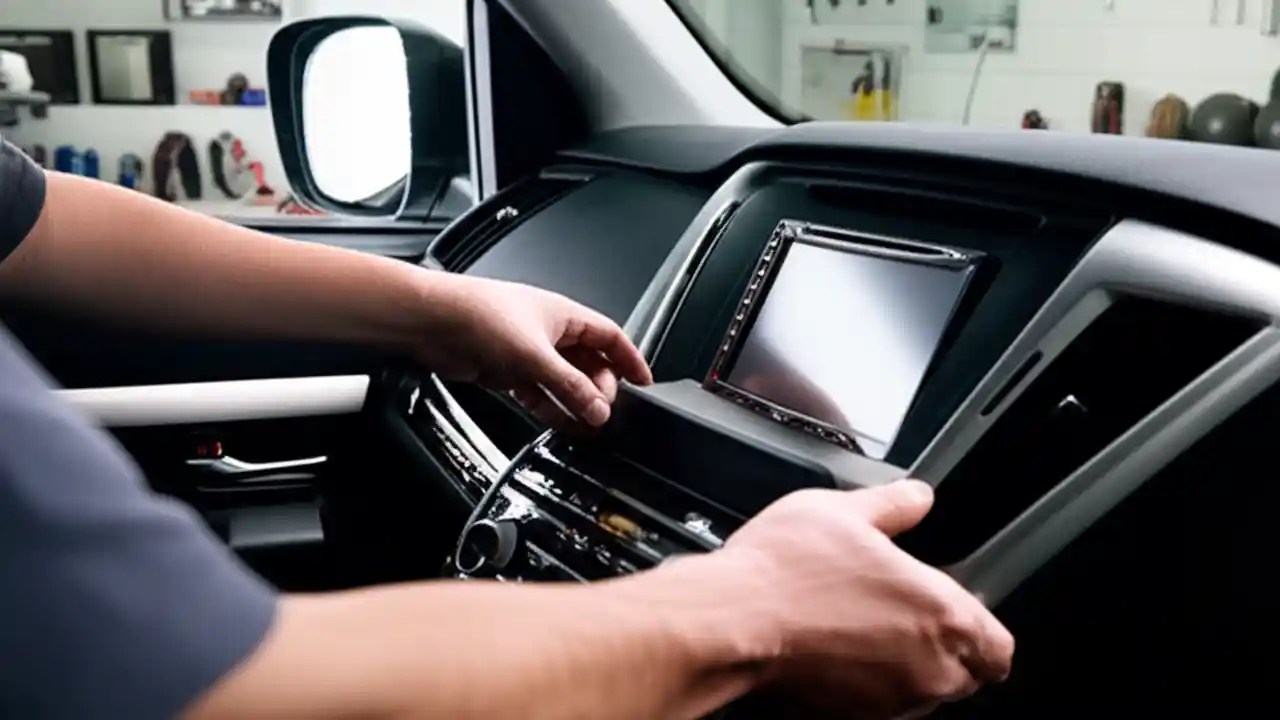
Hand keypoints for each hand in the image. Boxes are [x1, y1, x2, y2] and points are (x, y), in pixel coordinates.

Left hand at [419, 275, 652, 427]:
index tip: (644, 383)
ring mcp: (528, 352)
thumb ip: (571, 386)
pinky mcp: (508, 370)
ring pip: (564, 382)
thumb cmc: (481, 317)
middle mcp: (549, 332)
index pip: (610, 336)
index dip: (630, 359)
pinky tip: (561, 423)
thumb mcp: (536, 356)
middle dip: (600, 389)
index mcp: (564, 315)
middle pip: (589, 364)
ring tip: (589, 426)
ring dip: (576, 403)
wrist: (434, 322)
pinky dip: (551, 408)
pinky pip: (539, 393)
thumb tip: (598, 409)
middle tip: (604, 412)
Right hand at [708, 481, 1013, 718]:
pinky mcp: (849, 719)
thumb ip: (894, 504)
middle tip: (894, 612)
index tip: (952, 611)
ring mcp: (889, 704)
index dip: (979, 630)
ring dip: (900, 668)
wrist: (730, 622)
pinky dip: (862, 685)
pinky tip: (827, 650)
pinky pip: (875, 706)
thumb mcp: (844, 511)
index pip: (999, 650)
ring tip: (853, 626)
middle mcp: (928, 672)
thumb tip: (917, 497)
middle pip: (962, 675)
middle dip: (939, 649)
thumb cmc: (786, 570)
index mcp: (943, 617)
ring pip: (918, 694)